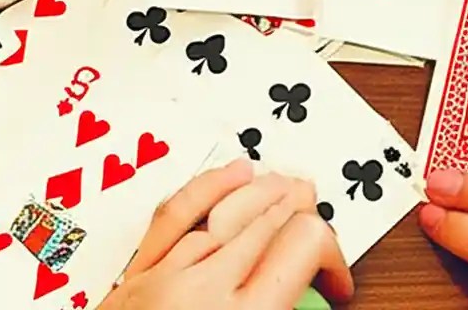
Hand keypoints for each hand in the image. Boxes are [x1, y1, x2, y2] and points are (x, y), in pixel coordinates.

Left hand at [100, 159, 352, 309]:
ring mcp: (164, 277)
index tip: (335, 283)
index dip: (333, 256)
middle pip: (270, 218)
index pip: (304, 245)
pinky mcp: (133, 276)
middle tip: (320, 229)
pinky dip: (209, 189)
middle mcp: (204, 291)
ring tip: (291, 192)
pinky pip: (176, 214)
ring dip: (267, 196)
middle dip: (305, 212)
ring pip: (228, 210)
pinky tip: (234, 175)